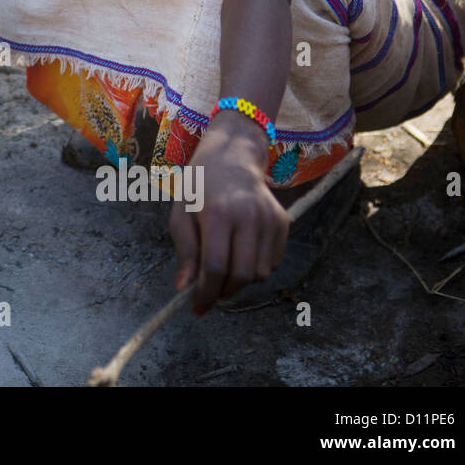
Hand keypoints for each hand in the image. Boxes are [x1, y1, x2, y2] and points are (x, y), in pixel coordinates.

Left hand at [168, 113, 288, 314]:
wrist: (232, 156)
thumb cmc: (199, 186)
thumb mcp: (181, 213)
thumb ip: (185, 251)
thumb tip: (185, 287)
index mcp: (218, 213)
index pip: (215, 266)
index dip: (205, 293)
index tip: (196, 308)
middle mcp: (248, 216)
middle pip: (241, 275)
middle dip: (224, 292)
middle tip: (210, 292)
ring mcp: (270, 219)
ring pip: (260, 273)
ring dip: (240, 281)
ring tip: (224, 267)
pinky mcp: (284, 222)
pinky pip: (273, 262)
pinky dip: (256, 268)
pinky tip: (241, 252)